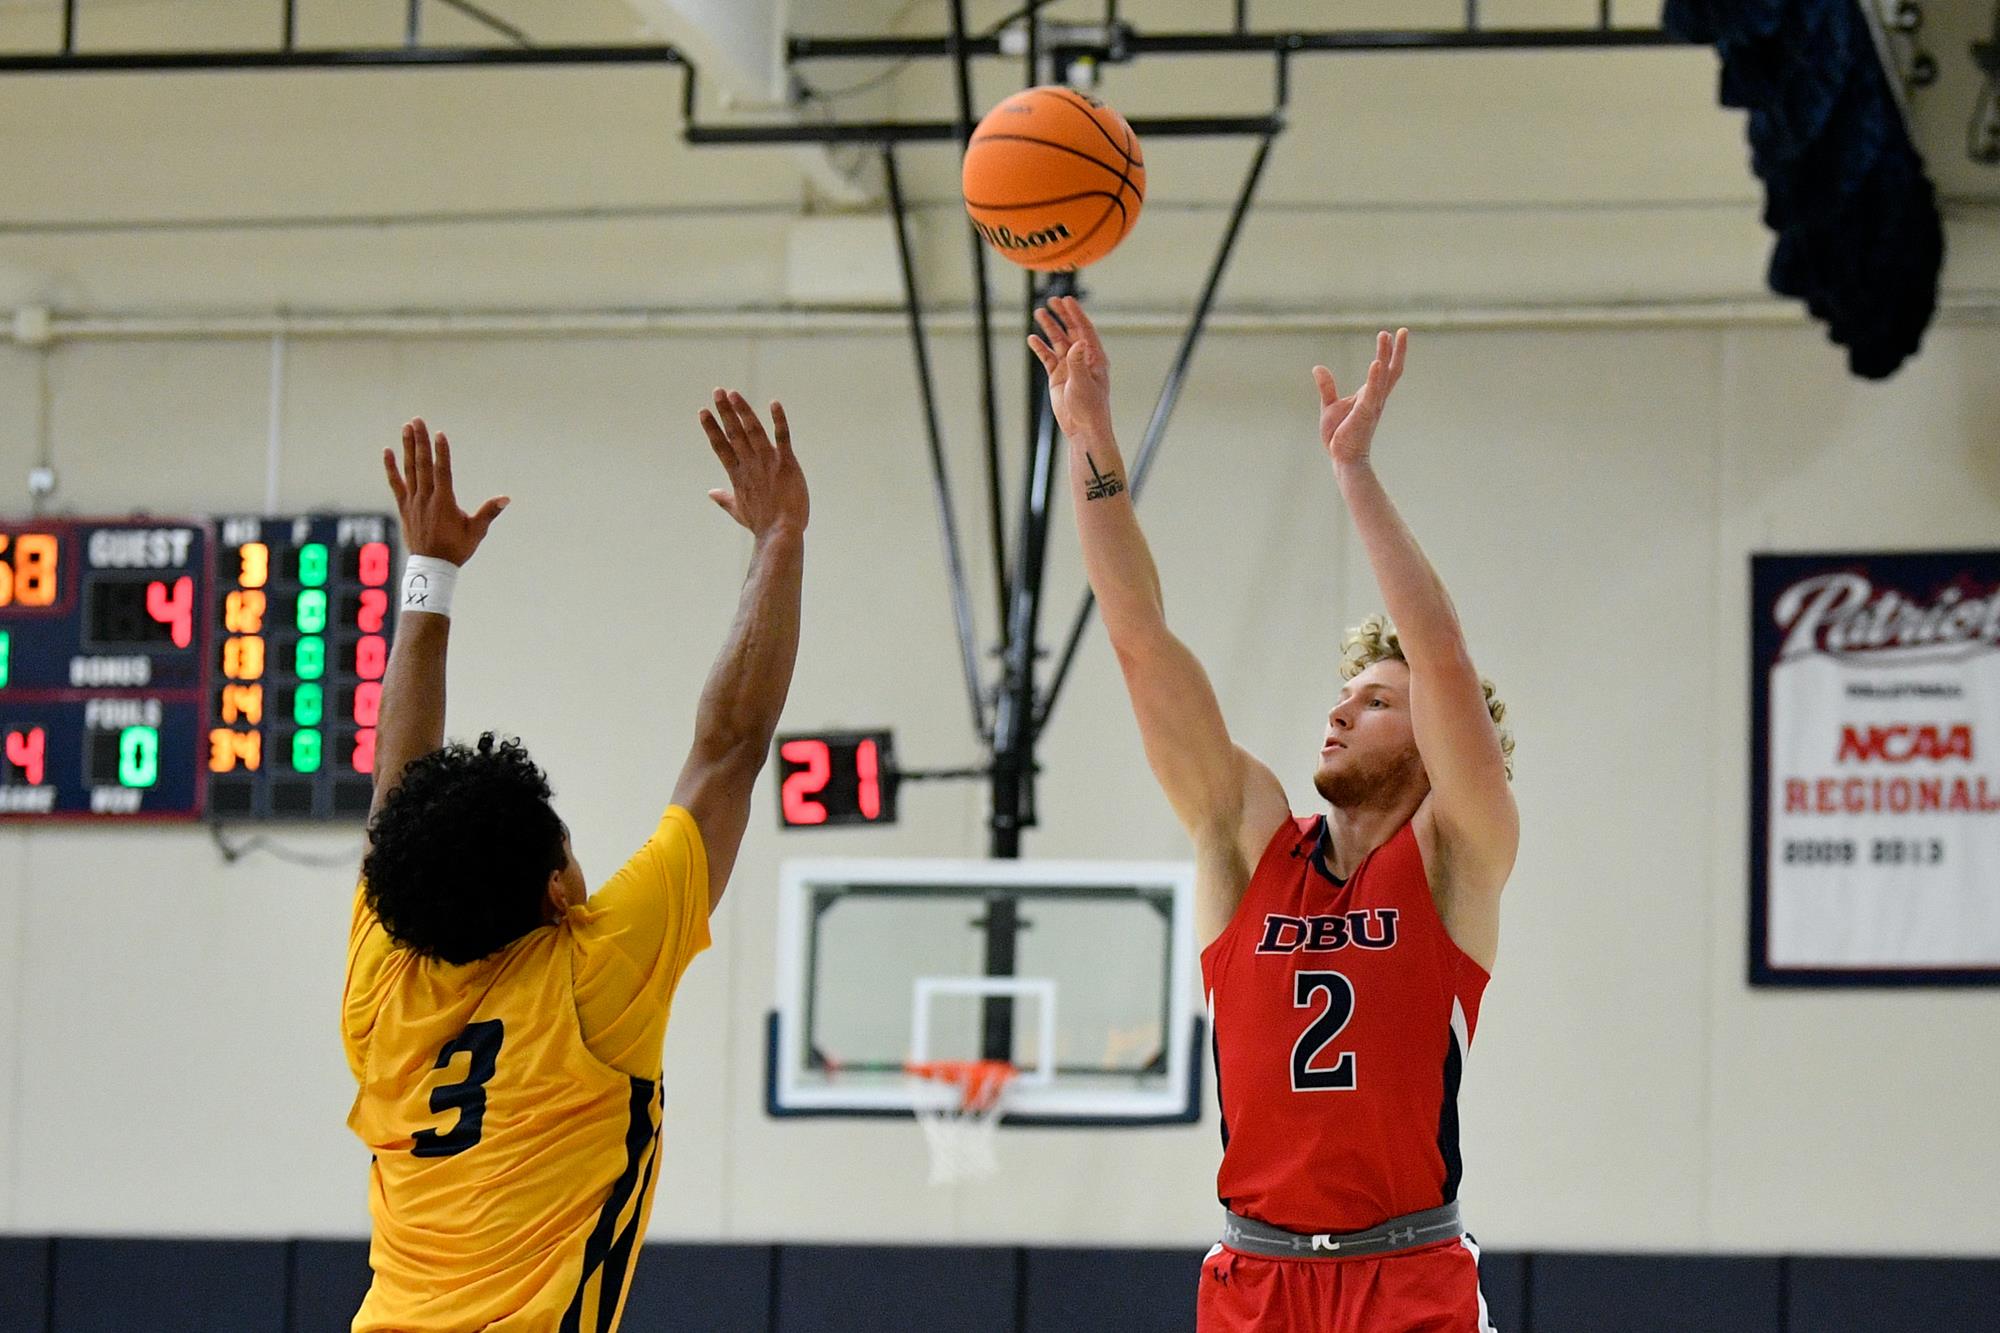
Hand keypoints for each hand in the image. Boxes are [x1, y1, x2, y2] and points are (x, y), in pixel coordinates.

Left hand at [382, 419, 508, 564]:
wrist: (431, 567)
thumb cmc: (456, 549)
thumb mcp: (476, 531)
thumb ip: (488, 512)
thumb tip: (505, 498)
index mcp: (444, 502)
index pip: (442, 471)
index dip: (441, 452)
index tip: (439, 434)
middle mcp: (426, 498)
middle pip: (423, 464)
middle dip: (421, 441)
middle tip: (418, 420)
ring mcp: (413, 501)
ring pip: (409, 469)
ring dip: (408, 447)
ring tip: (407, 428)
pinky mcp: (404, 506)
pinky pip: (396, 483)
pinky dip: (391, 467)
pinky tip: (388, 451)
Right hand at [698, 390, 808, 537]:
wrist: (781, 533)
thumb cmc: (762, 523)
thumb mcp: (738, 511)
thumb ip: (724, 499)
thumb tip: (711, 493)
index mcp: (737, 474)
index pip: (721, 446)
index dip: (711, 428)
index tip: (703, 411)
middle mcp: (749, 464)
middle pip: (734, 433)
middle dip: (724, 412)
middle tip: (717, 391)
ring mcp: (768, 462)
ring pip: (753, 431)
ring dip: (743, 411)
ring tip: (733, 394)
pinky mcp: (787, 463)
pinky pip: (783, 437)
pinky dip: (779, 420)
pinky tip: (774, 404)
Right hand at [1028, 295, 1112, 439]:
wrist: (1082, 428)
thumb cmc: (1090, 407)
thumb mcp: (1083, 383)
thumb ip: (1079, 362)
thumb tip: (1080, 341)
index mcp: (1095, 357)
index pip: (1085, 330)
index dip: (1076, 314)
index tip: (1066, 300)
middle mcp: (1083, 358)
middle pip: (1071, 331)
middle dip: (1062, 315)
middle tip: (1051, 300)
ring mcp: (1070, 366)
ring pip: (1058, 342)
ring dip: (1049, 328)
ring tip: (1039, 313)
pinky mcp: (1058, 376)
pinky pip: (1048, 357)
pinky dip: (1040, 348)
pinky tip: (1032, 339)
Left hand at [1315, 328, 1408, 467]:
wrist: (1342, 458)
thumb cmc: (1340, 435)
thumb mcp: (1330, 405)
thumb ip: (1327, 386)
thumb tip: (1318, 367)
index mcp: (1370, 395)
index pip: (1385, 369)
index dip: (1390, 352)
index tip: (1392, 333)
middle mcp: (1376, 398)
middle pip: (1392, 370)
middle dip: (1397, 350)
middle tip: (1402, 331)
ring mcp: (1372, 405)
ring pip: (1384, 376)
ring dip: (1385, 355)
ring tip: (1387, 336)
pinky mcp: (1364, 413)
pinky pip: (1372, 393)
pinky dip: (1374, 377)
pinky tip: (1376, 363)